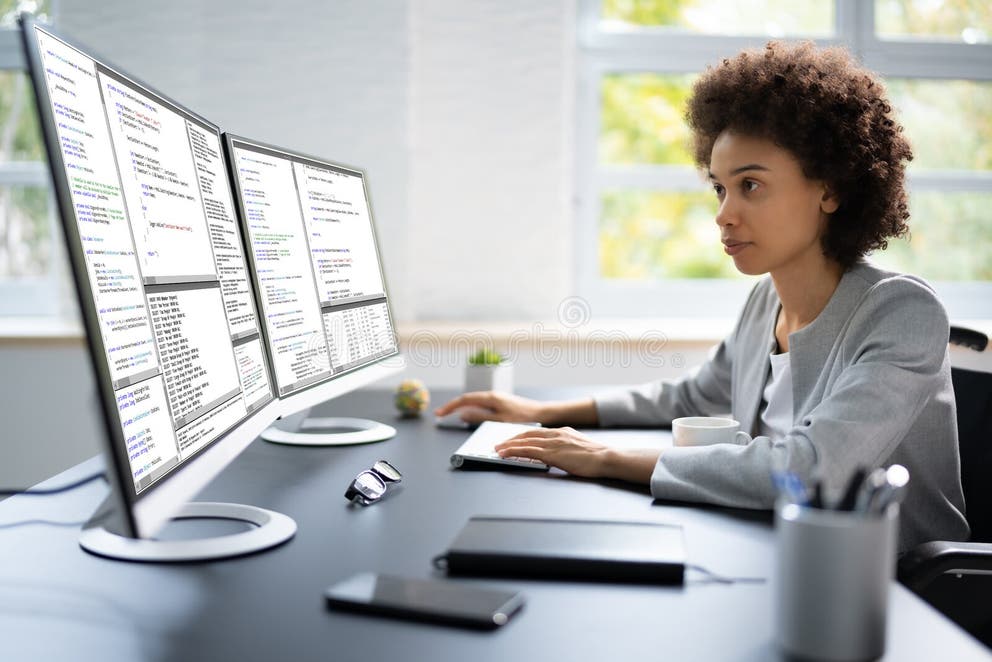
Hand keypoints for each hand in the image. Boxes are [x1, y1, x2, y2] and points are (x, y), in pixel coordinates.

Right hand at [434, 391, 543, 423]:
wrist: (541, 413)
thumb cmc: (522, 417)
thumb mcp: (499, 420)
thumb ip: (479, 417)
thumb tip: (462, 414)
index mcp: (490, 397)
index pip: (464, 400)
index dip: (450, 407)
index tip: (439, 413)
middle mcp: (492, 395)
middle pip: (467, 398)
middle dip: (452, 406)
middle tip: (439, 414)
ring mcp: (496, 398)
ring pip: (473, 400)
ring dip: (461, 406)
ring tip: (449, 413)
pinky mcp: (500, 402)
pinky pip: (480, 403)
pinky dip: (470, 407)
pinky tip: (469, 414)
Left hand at [493, 427, 611, 477]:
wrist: (607, 458)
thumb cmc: (596, 457)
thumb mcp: (579, 447)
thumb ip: (566, 447)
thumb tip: (557, 454)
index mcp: (563, 432)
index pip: (537, 431)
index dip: (523, 435)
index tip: (513, 439)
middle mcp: (556, 434)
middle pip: (528, 434)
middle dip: (512, 439)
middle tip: (500, 444)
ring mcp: (554, 443)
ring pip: (525, 441)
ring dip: (509, 445)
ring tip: (498, 449)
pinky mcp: (552, 453)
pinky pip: (528, 451)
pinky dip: (514, 452)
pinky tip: (505, 454)